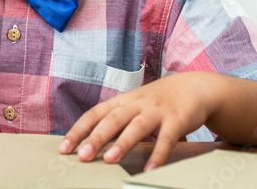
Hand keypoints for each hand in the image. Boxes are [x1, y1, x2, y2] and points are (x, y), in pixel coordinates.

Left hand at [59, 72, 221, 170]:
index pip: (93, 115)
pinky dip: (158, 154)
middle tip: (81, 156)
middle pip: (111, 121)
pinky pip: (166, 139)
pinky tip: (150, 169)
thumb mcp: (133, 106)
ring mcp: (155, 111)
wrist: (193, 87)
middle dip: (95, 138)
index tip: (63, 148)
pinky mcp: (176, 119)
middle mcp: (135, 104)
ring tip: (109, 160)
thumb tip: (93, 144)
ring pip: (136, 127)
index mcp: (121, 101)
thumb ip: (117, 122)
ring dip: (122, 144)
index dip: (78, 131)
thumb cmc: (157, 101)